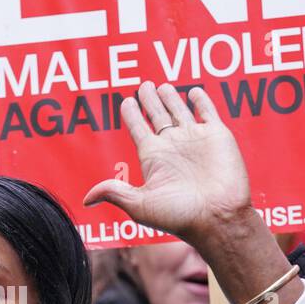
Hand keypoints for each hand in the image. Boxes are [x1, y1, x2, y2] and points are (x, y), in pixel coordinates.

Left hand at [83, 81, 251, 246]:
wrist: (218, 218)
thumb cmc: (179, 216)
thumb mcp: (140, 205)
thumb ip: (115, 193)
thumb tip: (86, 199)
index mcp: (153, 158)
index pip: (139, 129)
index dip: (132, 115)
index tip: (126, 102)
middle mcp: (172, 147)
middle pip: (157, 116)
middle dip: (150, 101)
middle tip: (144, 85)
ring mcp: (195, 139)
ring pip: (180, 111)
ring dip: (171, 98)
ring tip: (162, 86)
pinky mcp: (217, 135)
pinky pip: (208, 112)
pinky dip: (201, 101)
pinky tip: (193, 92)